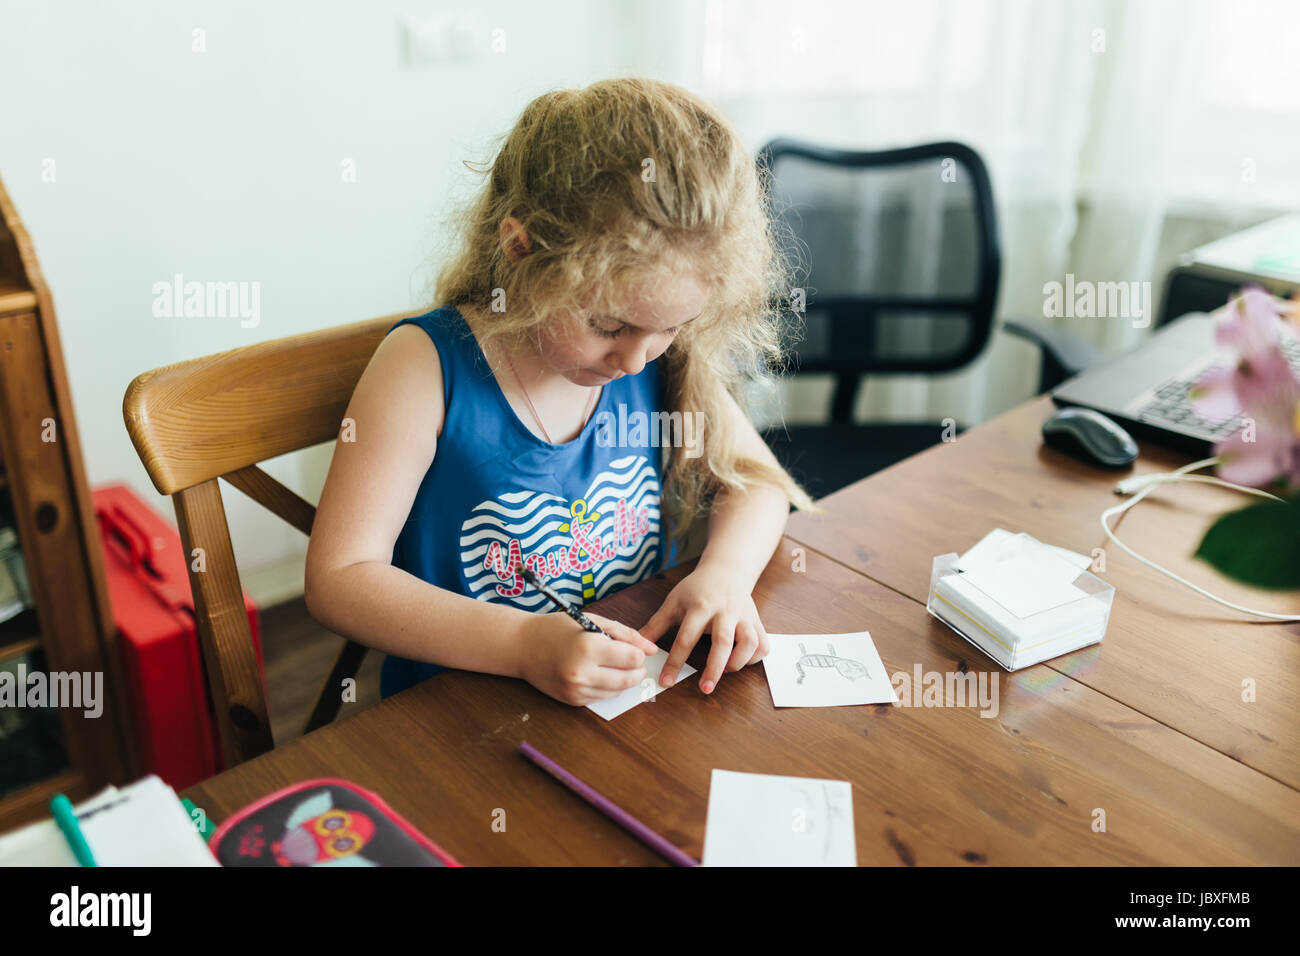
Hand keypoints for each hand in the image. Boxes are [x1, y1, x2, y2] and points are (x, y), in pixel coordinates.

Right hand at [520, 611, 659, 706]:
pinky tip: (595, 673)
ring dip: (622, 679)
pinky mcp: (572, 701)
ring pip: (618, 691)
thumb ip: (626, 634)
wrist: (523, 646)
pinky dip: (605, 687)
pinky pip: (602, 698)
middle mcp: (582, 672)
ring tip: (609, 664)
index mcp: (588, 647)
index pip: (633, 659)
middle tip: (628, 659)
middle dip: (636, 669)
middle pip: (629, 679)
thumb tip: (652, 650)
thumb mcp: (593, 621)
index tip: (630, 647)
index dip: (638, 652)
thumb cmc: (558, 629)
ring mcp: (576, 690)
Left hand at [640, 564, 769, 693]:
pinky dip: (755, 657)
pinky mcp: (756, 621)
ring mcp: (743, 616)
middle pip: (723, 642)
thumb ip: (656, 625)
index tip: (666, 681)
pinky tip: (742, 662)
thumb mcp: (673, 601)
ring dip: (738, 662)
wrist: (726, 570)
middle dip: (714, 668)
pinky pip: (763, 643)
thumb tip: (637, 646)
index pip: (686, 637)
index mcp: (700, 606)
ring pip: (749, 642)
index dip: (675, 662)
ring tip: (725, 672)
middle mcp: (724, 611)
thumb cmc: (697, 589)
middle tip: (704, 689)